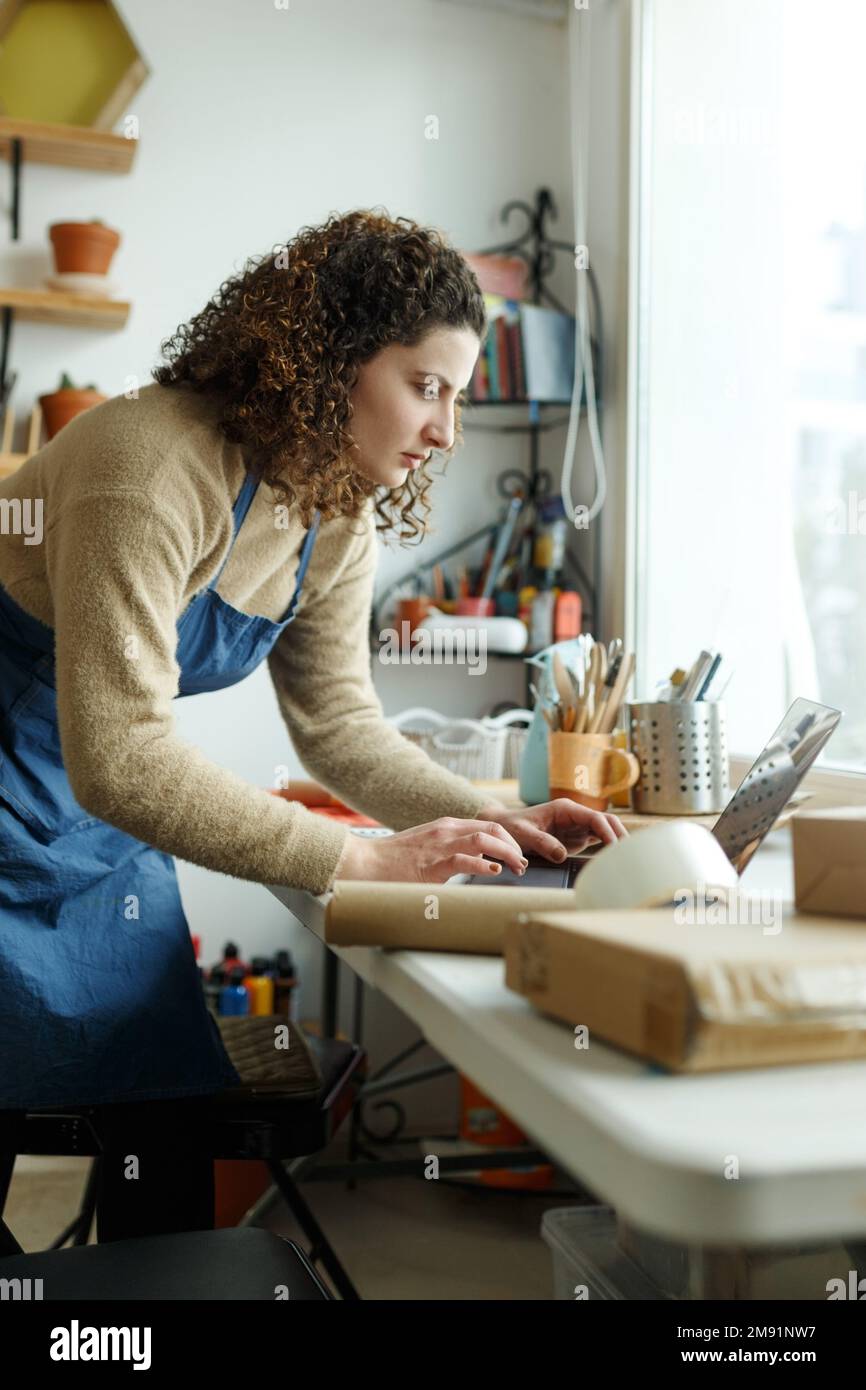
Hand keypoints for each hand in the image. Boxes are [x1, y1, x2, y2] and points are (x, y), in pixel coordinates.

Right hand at [332, 816, 528, 883]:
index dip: (509, 840)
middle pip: (493, 828)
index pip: (488, 825)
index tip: (517, 856)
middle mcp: (446, 830)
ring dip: (507, 853)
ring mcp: (440, 845)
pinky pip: (464, 859)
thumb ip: (451, 850)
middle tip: (522, 864)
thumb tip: (475, 863)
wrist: (366, 863)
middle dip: (514, 846)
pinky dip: (484, 864)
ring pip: (485, 840)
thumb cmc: (395, 860)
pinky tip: (494, 871)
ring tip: (517, 868)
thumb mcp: (428, 848)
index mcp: (447, 826)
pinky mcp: (432, 863)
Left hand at [474, 798, 627, 862]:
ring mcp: (577, 827)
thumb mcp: (523, 834)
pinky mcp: (575, 838)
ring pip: (606, 831)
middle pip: (607, 822)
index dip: (608, 833)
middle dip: (621, 836)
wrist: (502, 827)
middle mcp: (575, 816)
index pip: (595, 818)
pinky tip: (615, 863)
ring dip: (617, 843)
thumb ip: (542, 843)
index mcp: (566, 809)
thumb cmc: (511, 827)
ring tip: (630, 861)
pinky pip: (597, 842)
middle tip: (632, 856)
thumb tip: (561, 855)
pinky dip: (607, 850)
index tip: (616, 848)